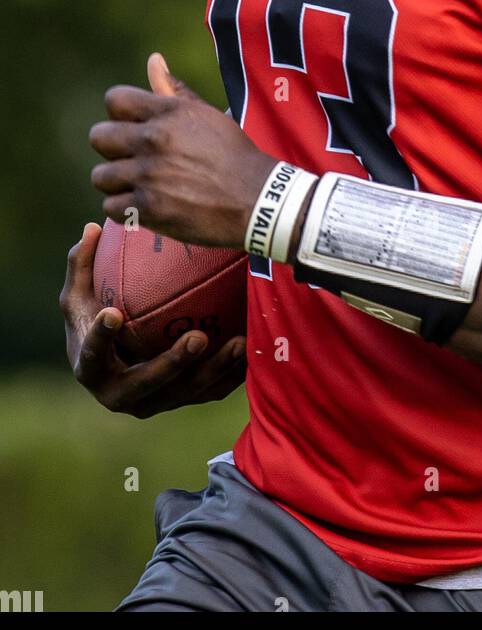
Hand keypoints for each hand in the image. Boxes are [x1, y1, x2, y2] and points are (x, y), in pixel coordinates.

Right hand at [60, 223, 246, 416]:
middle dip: (175, 364)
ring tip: (239, 343)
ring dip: (216, 369)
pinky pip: (213, 390)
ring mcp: (157, 402)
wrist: (114, 366)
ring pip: (189, 391)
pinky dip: (234, 372)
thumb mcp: (79, 296)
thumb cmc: (92, 321)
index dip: (102, 338)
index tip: (113, 313)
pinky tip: (254, 345)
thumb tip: (93, 227)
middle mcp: (123, 395)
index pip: (93, 355)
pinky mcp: (184, 401)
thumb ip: (82, 264)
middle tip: (197, 337)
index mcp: (92, 369)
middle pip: (150, 384)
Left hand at [89, 53, 276, 248]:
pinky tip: (145, 206)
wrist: (257, 200)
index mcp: (169, 112)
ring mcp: (149, 176)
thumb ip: (174, 90)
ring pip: (100, 176)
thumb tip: (153, 59)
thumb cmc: (234, 154)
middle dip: (112, 148)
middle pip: (99, 136)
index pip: (114, 100)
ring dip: (117, 183)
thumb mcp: (207, 116)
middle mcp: (155, 140)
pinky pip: (110, 207)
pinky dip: (126, 210)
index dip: (120, 114)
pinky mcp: (148, 209)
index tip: (133, 127)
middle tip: (133, 159)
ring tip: (140, 185)